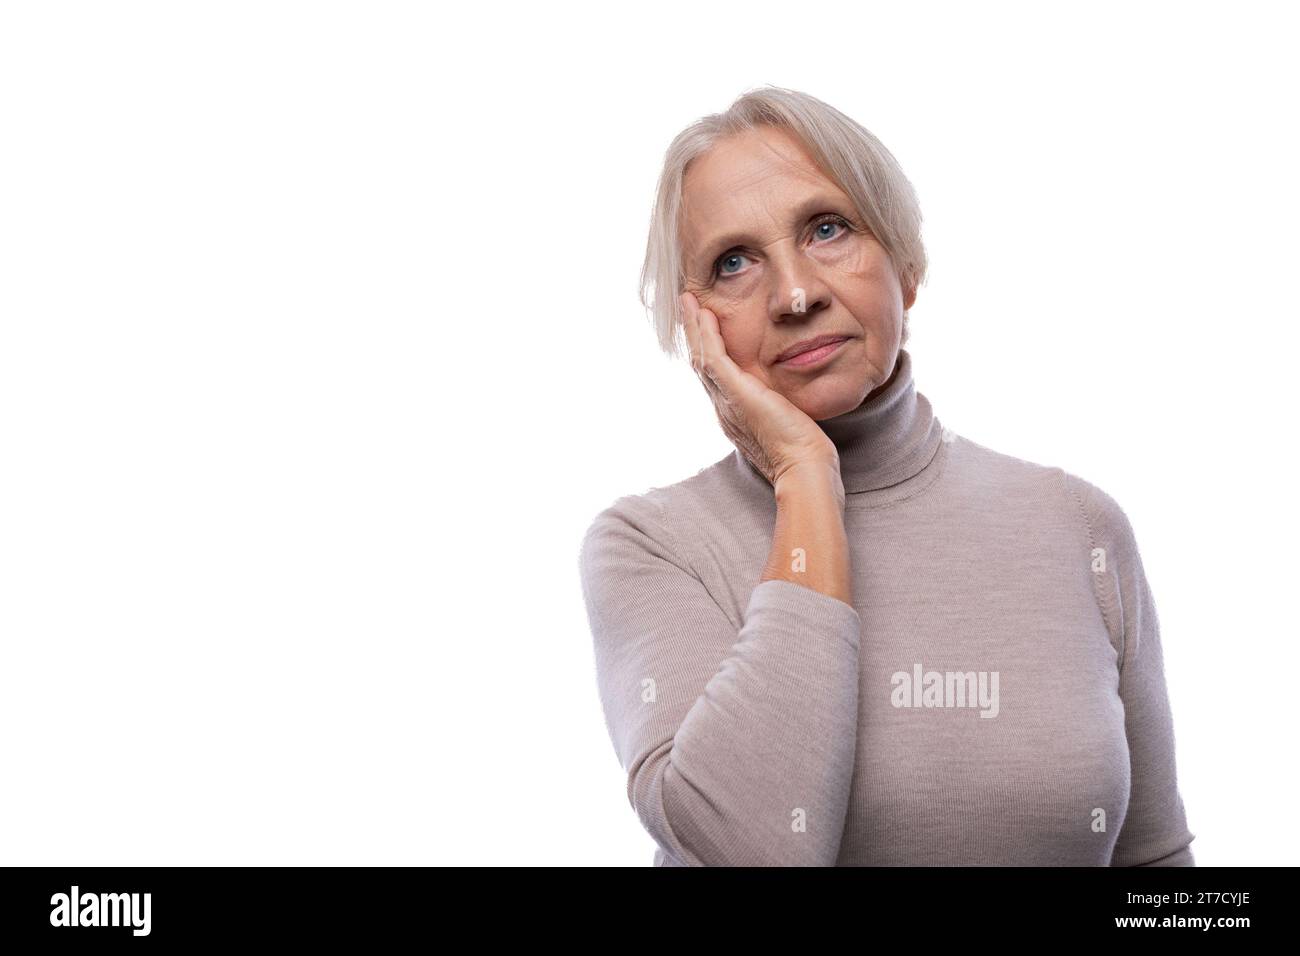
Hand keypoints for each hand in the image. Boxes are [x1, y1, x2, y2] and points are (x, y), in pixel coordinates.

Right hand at [681, 291, 839, 486]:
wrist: (803, 470)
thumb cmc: (805, 454)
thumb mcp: (789, 424)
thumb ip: (783, 408)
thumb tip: (789, 397)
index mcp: (734, 416)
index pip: (714, 377)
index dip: (707, 350)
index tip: (705, 328)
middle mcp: (723, 409)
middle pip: (700, 364)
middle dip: (693, 334)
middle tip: (687, 307)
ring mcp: (726, 402)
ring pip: (700, 357)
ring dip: (693, 327)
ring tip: (688, 301)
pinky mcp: (735, 394)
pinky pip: (713, 357)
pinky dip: (706, 333)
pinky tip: (704, 313)